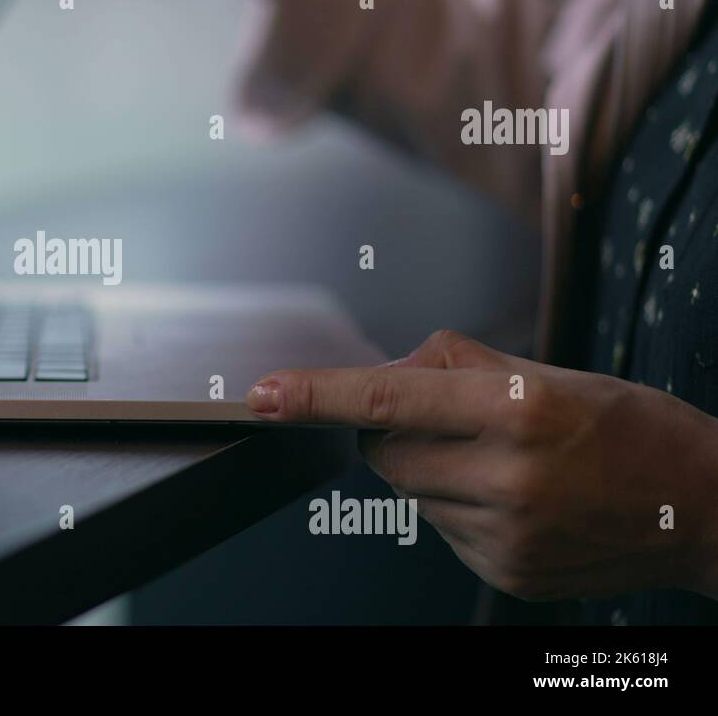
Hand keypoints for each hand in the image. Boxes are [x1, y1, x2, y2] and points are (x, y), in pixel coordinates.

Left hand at [246, 330, 717, 601]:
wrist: (701, 507)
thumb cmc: (627, 428)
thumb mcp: (548, 370)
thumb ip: (453, 365)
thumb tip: (383, 374)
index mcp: (518, 413)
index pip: (388, 401)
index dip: (317, 396)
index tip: (264, 394)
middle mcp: (507, 480)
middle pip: (384, 451)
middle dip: (398, 430)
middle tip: (458, 422)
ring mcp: (504, 537)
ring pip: (410, 493)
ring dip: (434, 471)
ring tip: (505, 463)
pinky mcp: (504, 572)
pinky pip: (440, 530)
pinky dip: (459, 507)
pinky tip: (516, 499)